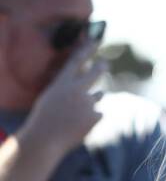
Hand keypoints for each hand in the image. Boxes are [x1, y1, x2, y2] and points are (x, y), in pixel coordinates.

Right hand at [24, 38, 106, 155]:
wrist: (45, 139)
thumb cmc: (46, 118)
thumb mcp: (53, 97)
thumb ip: (70, 89)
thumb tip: (95, 88)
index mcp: (62, 83)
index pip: (76, 62)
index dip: (87, 50)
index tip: (95, 41)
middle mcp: (76, 89)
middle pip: (95, 72)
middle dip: (100, 67)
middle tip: (104, 64)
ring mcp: (88, 102)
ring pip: (97, 97)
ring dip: (89, 102)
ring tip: (74, 114)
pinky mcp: (96, 116)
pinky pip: (97, 114)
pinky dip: (90, 119)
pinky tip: (79, 125)